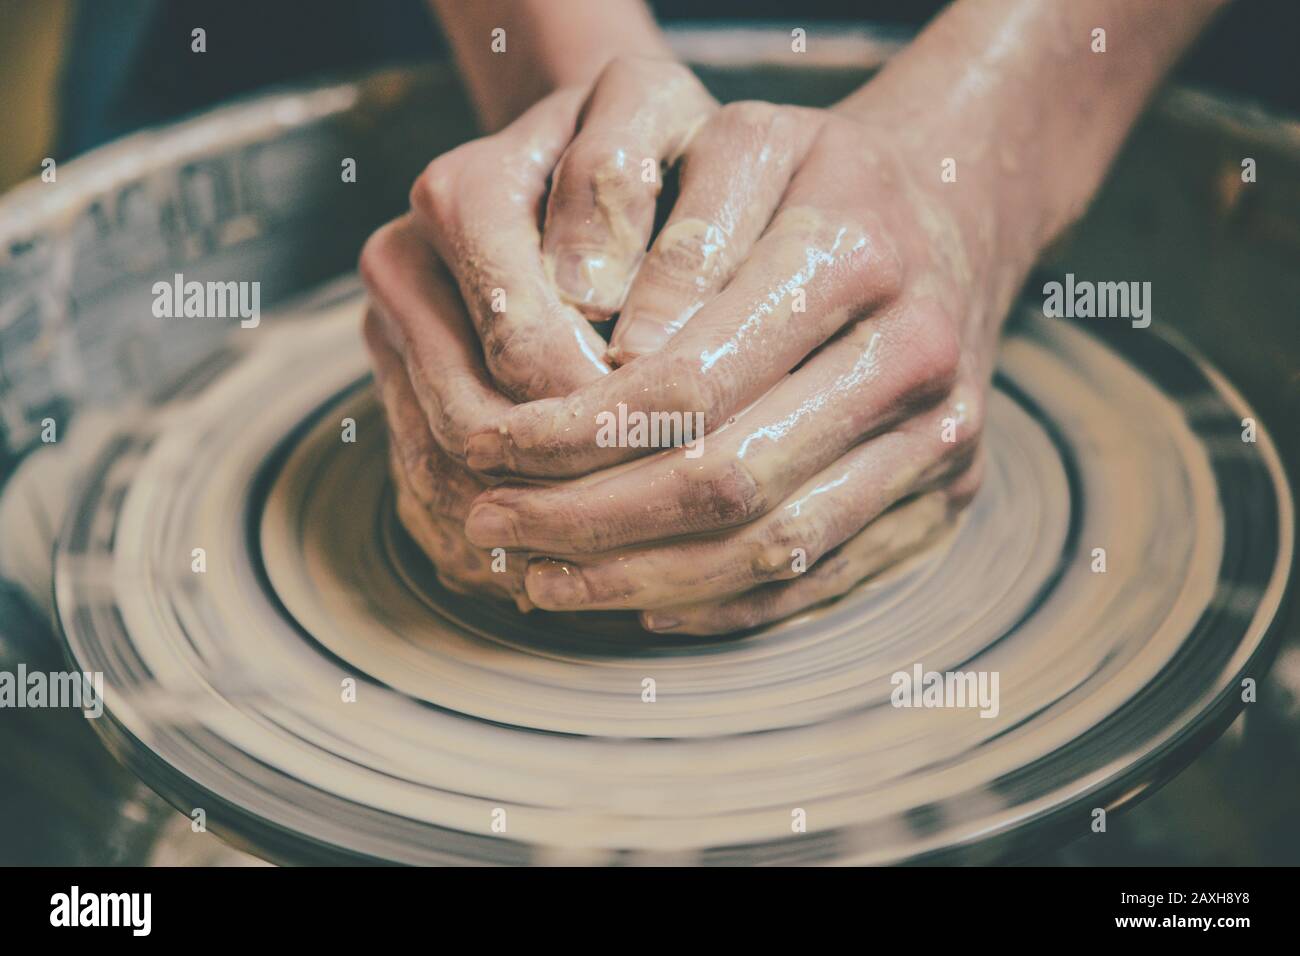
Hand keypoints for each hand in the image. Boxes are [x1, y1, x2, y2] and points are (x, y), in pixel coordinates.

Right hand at [359, 58, 715, 606]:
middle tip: (656, 537)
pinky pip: (426, 482)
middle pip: (474, 428)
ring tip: (617, 572)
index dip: (609, 418)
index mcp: (462, 197)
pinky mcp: (396, 382)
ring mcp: (391, 333)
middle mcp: (403, 265)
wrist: (589, 153)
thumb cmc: (648, 141)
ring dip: (523, 530)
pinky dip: (492, 531)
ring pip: (440, 471)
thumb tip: (595, 309)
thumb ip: (619, 192)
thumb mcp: (652, 124)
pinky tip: (567, 561)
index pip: (529, 352)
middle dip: (566, 490)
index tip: (688, 454)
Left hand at [457, 94, 1027, 632]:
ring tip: (542, 580)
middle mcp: (913, 356)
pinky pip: (826, 576)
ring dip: (645, 577)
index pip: (689, 382)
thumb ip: (677, 237)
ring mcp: (940, 439)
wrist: (957, 209)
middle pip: (729, 479)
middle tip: (492, 524)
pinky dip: (728, 604)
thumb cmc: (819, 173)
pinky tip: (642, 603)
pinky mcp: (944, 498)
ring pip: (774, 547)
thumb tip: (614, 358)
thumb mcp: (742, 143)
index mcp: (853, 255)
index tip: (488, 447)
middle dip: (592, 519)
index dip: (577, 432)